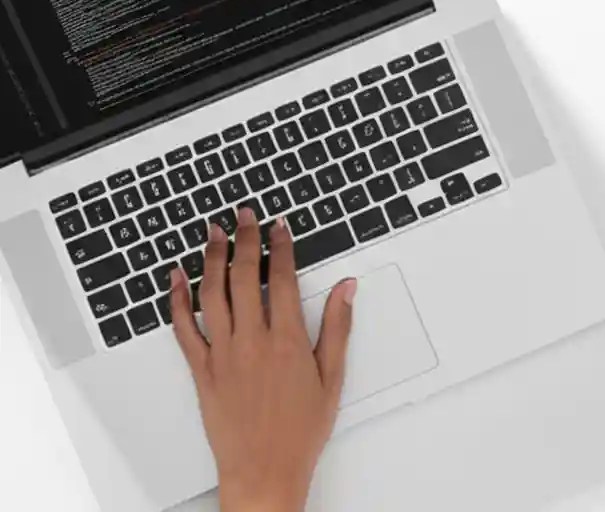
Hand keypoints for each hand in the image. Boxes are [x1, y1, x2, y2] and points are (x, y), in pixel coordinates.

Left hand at [169, 208, 356, 511]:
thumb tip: (346, 289)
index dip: (281, 247)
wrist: (265, 470)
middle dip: (246, 240)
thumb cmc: (301, 430)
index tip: (279, 226)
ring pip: (213, 294)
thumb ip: (338, 328)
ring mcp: (223, 355)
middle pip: (246, 277)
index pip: (283, 280)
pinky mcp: (202, 371)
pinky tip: (176, 278)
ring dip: (212, 258)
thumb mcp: (332, 378)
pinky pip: (184, 328)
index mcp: (289, 342)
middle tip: (244, 215)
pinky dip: (178, 300)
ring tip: (214, 233)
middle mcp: (253, 342)